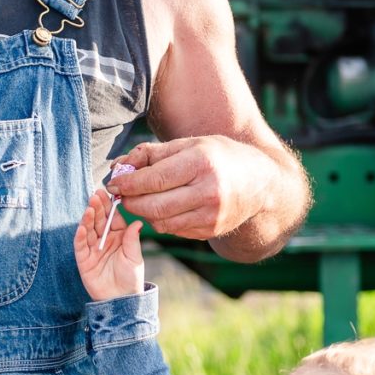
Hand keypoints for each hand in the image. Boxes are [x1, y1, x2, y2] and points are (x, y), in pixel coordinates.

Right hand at [74, 188, 143, 301]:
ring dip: (88, 219)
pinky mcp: (84, 260)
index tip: (106, 194)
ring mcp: (93, 249)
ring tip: (89, 209)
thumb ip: (132, 239)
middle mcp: (104, 241)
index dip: (109, 207)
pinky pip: (80, 246)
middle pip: (98, 221)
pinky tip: (81, 227)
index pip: (112, 218)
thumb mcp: (135, 257)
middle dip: (96, 208)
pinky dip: (80, 236)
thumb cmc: (131, 278)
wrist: (121, 299)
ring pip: (88, 230)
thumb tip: (137, 222)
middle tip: (95, 196)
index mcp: (118, 237)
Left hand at [107, 135, 272, 240]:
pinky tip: (164, 207)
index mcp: (201, 163)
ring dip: (143, 213)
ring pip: (160, 222)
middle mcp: (208, 191)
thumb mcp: (189, 144)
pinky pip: (173, 230)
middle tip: (122, 194)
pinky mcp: (211, 230)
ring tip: (142, 199)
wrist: (261, 182)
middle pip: (153, 205)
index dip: (127, 183)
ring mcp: (211, 215)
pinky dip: (161, 220)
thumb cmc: (220, 157)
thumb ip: (152, 154)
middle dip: (130, 201)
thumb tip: (119, 166)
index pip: (153, 179)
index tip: (113, 183)